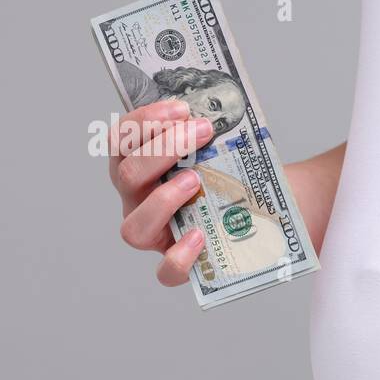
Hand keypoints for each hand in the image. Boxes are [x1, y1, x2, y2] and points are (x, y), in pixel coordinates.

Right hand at [107, 99, 213, 285]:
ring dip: (162, 198)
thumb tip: (223, 111)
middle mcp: (138, 202)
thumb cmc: (229, 177)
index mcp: (138, 167)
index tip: (181, 108)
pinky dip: (179, 257)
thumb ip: (210, 135)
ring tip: (194, 180)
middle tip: (202, 132)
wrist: (259, 213)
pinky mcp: (176, 265)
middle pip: (126, 175)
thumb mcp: (218, 150)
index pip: (121, 140)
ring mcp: (154, 235)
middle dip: (163, 148)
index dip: (144, 121)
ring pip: (133, 226)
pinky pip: (166, 271)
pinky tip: (199, 236)